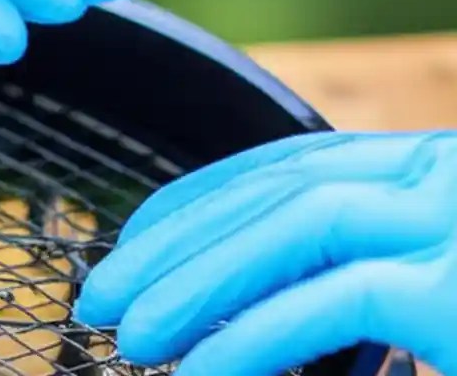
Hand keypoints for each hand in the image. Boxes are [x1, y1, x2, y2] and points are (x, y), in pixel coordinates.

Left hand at [74, 130, 456, 375]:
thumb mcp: (428, 290)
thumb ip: (346, 271)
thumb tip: (243, 307)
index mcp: (431, 169)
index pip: (294, 165)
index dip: (199, 202)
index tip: (131, 244)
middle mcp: (444, 173)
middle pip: (280, 189)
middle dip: (173, 243)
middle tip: (100, 298)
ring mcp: (456, 222)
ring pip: (293, 224)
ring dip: (193, 282)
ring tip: (127, 338)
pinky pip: (331, 303)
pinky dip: (249, 338)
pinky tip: (197, 374)